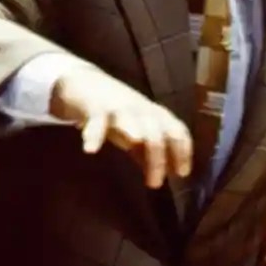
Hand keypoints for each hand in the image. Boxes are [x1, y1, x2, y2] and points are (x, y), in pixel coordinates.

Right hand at [49, 63, 191, 187]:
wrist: (83, 82)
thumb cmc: (115, 113)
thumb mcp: (136, 132)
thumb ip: (148, 151)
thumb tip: (166, 172)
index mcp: (155, 116)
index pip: (177, 131)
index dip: (183, 151)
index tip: (182, 173)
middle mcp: (141, 110)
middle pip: (157, 132)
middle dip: (158, 158)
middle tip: (154, 184)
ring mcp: (119, 107)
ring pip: (133, 122)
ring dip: (137, 135)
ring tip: (137, 146)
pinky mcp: (95, 106)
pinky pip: (97, 120)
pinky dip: (94, 134)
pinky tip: (90, 149)